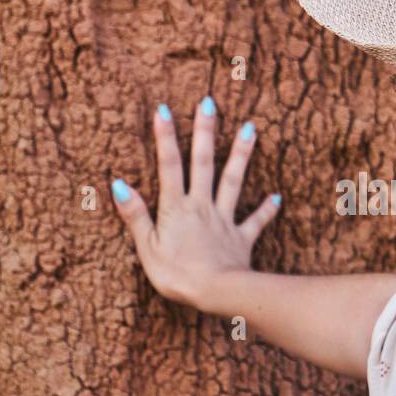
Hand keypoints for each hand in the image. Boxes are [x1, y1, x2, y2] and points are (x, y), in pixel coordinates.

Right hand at [111, 97, 280, 309]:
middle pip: (204, 163)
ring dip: (241, 155)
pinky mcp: (241, 238)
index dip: (165, 138)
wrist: (217, 293)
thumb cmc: (177, 275)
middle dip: (205, 132)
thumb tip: (118, 184)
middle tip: (209, 103)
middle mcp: (202, 207)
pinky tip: (277, 197)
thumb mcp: (147, 247)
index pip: (169, 166)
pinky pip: (255, 222)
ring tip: (251, 128)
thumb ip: (135, 215)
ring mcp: (224, 220)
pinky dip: (267, 210)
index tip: (164, 109)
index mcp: (176, 208)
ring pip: (233, 181)